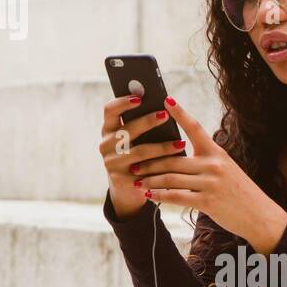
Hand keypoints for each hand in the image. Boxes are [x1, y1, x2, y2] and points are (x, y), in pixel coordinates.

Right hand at [99, 95, 187, 219]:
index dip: (122, 103)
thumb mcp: (135, 138)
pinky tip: (176, 162)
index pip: (110, 110)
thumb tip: (164, 105)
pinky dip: (162, 166)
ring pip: (139, 151)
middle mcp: (106, 145)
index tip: (140, 98)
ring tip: (180, 143)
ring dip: (161, 147)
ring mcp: (111, 163)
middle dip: (147, 121)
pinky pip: (145, 171)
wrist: (129, 188)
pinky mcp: (121, 179)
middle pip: (126, 130)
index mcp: (108, 129)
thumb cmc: (137, 155)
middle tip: (165, 115)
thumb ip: (142, 123)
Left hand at [131, 96, 286, 245]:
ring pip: (171, 178)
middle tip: (133, 163)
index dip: (180, 113)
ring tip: (136, 180)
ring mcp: (210, 183)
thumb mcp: (225, 168)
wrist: (259, 214)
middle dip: (150, 161)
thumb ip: (204, 160)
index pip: (196, 128)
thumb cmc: (238, 190)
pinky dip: (160, 196)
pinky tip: (149, 196)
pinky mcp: (207, 201)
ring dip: (150, 180)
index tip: (166, 100)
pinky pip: (176, 196)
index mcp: (217, 152)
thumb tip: (176, 153)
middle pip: (173, 159)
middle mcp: (213, 164)